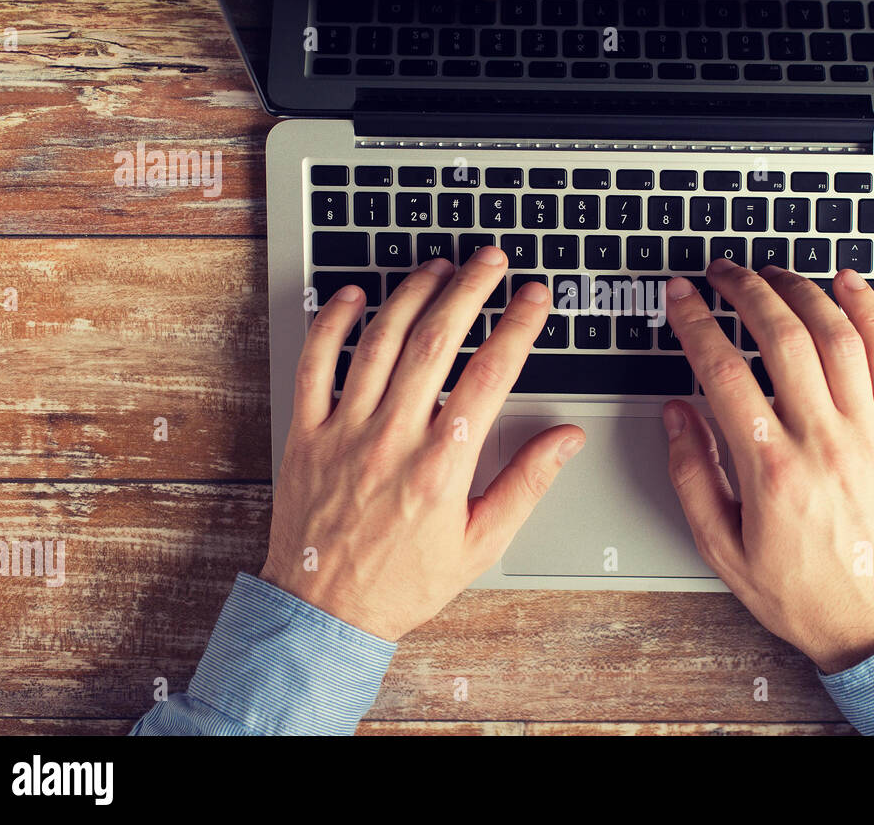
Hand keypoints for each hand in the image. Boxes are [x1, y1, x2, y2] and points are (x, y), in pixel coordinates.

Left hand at [261, 249, 584, 640]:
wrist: (323, 613)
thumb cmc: (402, 583)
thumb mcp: (481, 543)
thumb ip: (526, 483)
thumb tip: (566, 439)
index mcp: (442, 466)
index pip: (490, 376)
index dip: (517, 327)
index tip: (534, 298)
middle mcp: (392, 439)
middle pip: (436, 342)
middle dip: (469, 291)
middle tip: (491, 260)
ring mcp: (345, 431)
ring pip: (380, 342)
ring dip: (412, 294)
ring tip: (439, 267)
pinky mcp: (307, 433)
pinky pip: (315, 364)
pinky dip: (333, 324)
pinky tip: (355, 297)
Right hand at [661, 262, 873, 673]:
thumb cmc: (803, 593)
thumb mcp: (722, 548)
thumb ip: (692, 475)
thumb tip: (676, 414)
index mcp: (771, 469)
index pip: (723, 371)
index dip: (695, 323)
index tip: (680, 298)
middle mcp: (823, 442)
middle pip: (782, 337)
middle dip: (744, 290)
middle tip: (721, 271)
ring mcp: (869, 433)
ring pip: (836, 335)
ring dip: (800, 290)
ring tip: (771, 272)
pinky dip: (868, 311)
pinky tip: (847, 283)